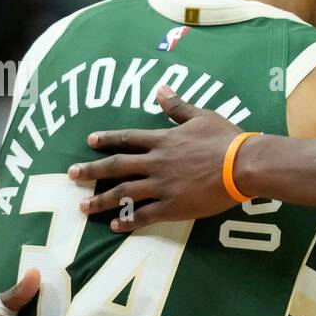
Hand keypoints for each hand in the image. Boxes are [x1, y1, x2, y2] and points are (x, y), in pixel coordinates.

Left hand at [68, 86, 244, 230]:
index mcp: (163, 140)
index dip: (107, 139)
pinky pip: (144, 215)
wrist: (244, 165)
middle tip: (72, 174)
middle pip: (117, 166)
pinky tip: (115, 226)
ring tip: (84, 207)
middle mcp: (156, 163)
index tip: (89, 142)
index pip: (127, 139)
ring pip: (124, 194)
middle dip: (91, 170)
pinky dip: (128, 221)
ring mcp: (162, 186)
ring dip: (101, 200)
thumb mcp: (202, 116)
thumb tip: (160, 89)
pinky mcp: (173, 207)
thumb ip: (178, 107)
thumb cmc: (227, 139)